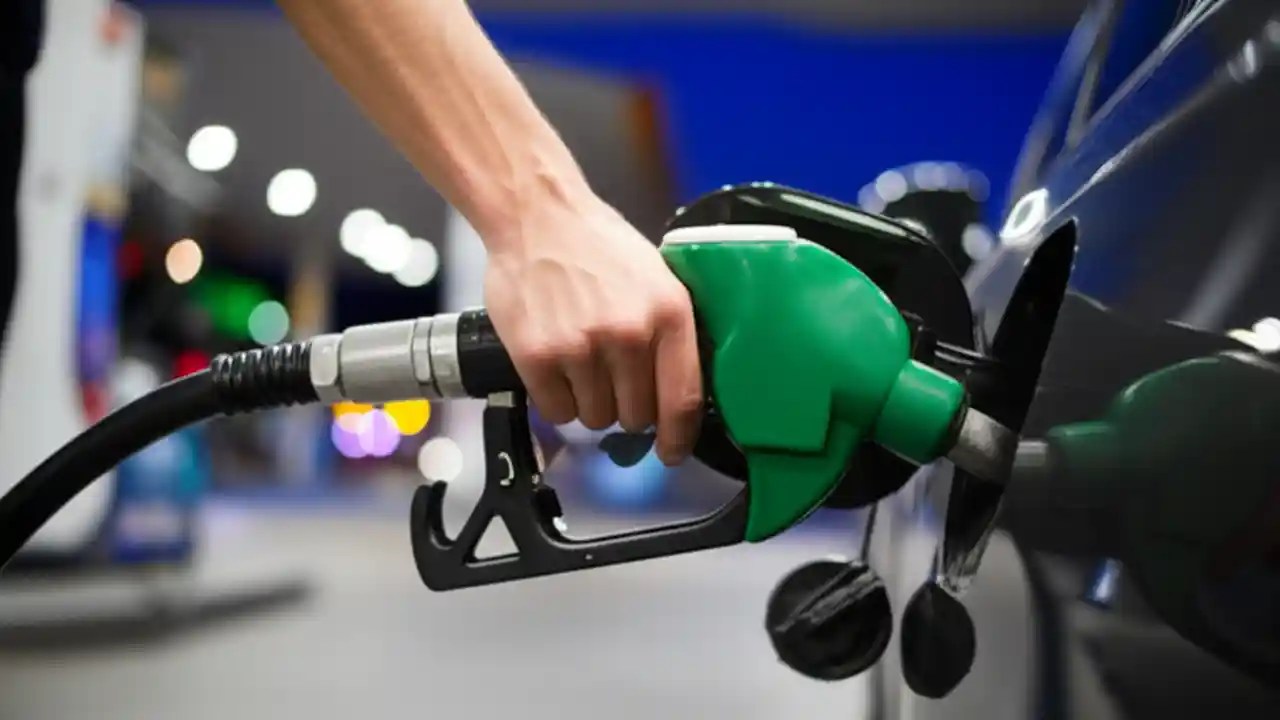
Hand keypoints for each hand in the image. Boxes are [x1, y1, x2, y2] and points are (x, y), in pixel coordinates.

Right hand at [483, 196, 702, 465]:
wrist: (537, 215)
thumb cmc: (598, 246)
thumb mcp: (657, 278)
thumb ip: (672, 331)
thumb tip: (682, 394)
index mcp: (669, 314)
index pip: (682, 400)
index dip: (679, 437)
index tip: (671, 451)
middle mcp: (629, 334)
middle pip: (637, 417)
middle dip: (627, 407)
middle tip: (611, 377)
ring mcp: (581, 347)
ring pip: (595, 418)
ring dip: (589, 401)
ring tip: (580, 360)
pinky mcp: (538, 356)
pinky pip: (557, 411)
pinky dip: (555, 398)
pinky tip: (555, 365)